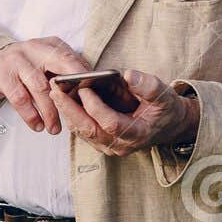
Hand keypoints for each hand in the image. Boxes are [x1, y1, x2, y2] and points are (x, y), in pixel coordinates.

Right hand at [0, 37, 91, 134]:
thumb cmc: (24, 68)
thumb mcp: (45, 63)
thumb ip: (65, 72)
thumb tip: (91, 90)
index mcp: (50, 45)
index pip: (72, 61)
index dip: (83, 81)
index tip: (90, 100)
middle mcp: (34, 49)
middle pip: (59, 72)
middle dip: (69, 97)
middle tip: (76, 117)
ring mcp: (16, 60)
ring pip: (40, 88)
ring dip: (50, 113)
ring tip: (54, 128)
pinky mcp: (2, 75)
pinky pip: (20, 98)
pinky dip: (30, 115)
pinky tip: (37, 125)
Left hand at [48, 68, 197, 156]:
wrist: (168, 125)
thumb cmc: (165, 108)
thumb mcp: (164, 95)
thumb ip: (148, 86)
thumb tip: (129, 75)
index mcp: (137, 134)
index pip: (110, 123)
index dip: (96, 107)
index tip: (84, 88)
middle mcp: (120, 145)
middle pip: (89, 130)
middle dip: (70, 109)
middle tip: (55, 90)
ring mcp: (109, 146)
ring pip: (81, 131)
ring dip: (66, 111)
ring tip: (54, 91)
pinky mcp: (101, 142)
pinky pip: (81, 130)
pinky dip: (71, 115)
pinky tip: (62, 99)